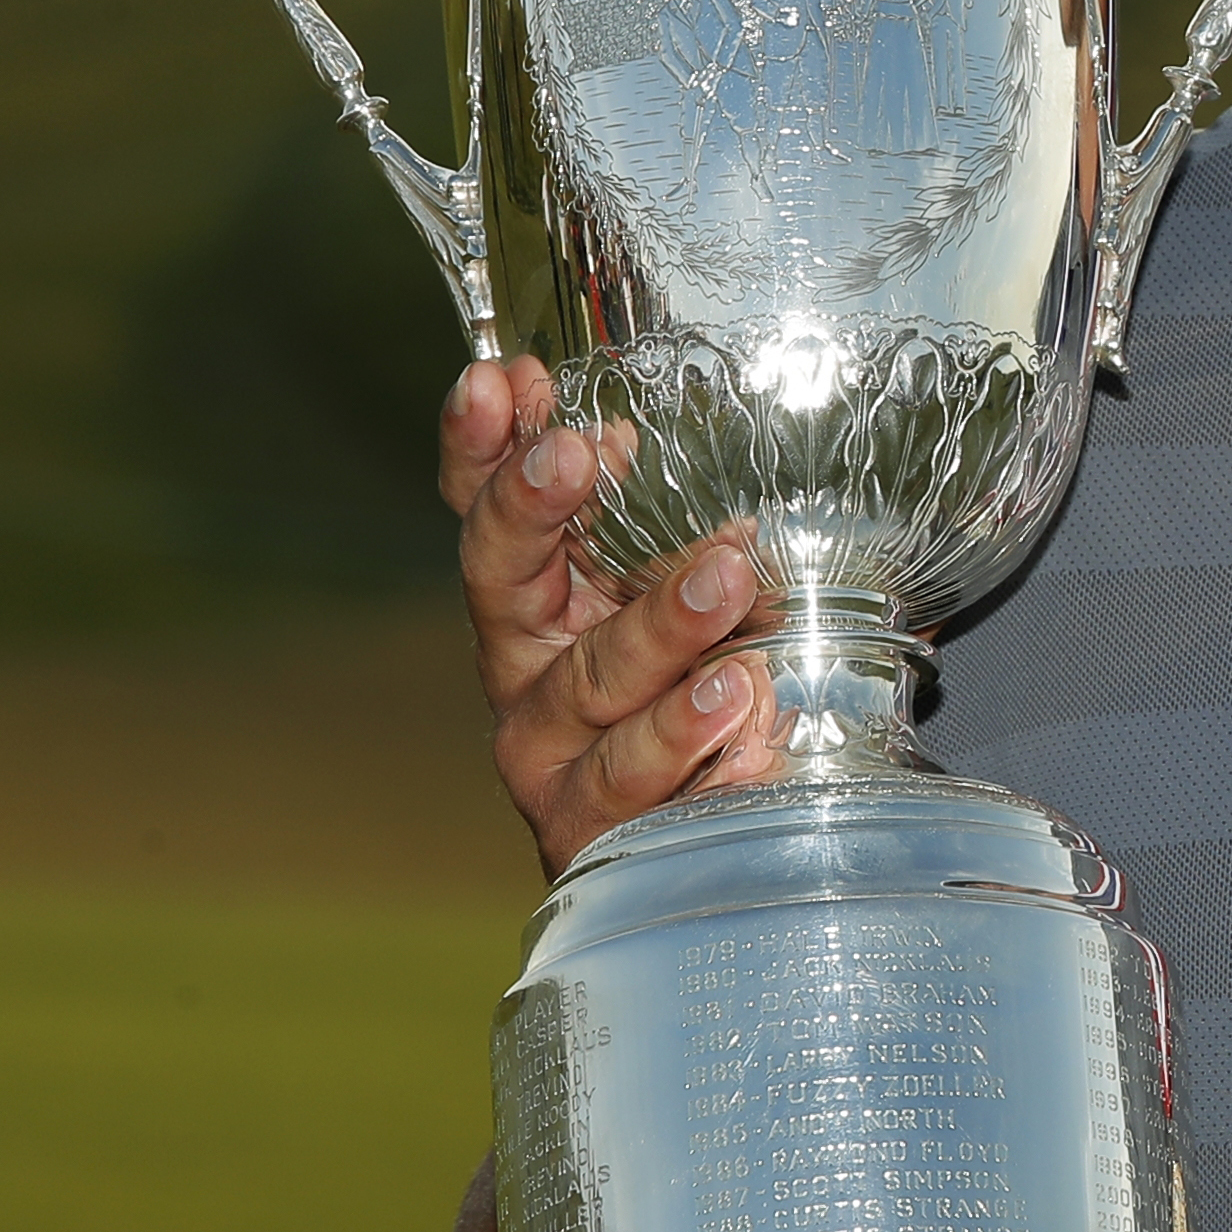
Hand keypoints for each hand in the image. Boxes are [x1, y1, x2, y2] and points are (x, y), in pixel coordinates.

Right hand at [440, 354, 781, 874]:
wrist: (712, 851)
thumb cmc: (705, 690)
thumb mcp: (702, 592)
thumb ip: (699, 522)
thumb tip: (736, 423)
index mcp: (540, 597)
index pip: (488, 506)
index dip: (484, 444)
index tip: (503, 379)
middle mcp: (527, 671)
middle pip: (502, 579)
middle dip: (534, 508)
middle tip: (581, 452)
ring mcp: (553, 758)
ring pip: (592, 684)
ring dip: (659, 625)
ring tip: (724, 581)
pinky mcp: (598, 834)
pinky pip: (645, 789)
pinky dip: (697, 752)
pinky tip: (748, 727)